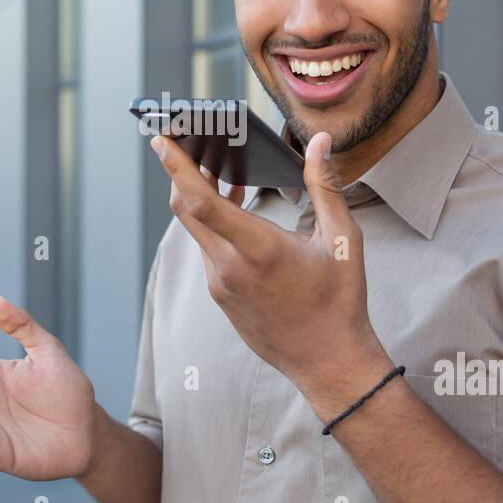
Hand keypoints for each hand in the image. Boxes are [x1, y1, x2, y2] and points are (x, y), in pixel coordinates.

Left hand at [152, 132, 389, 396]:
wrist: (329, 363)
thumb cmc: (340, 301)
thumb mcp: (343, 239)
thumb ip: (325, 186)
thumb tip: (320, 143)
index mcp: (258, 249)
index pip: (201, 201)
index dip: (175, 167)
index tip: (160, 139)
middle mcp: (230, 267)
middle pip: (186, 210)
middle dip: (180, 173)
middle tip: (186, 143)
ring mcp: (221, 285)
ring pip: (196, 231)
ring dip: (201, 200)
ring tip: (220, 171)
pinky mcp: (221, 297)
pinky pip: (208, 252)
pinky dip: (213, 226)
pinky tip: (235, 214)